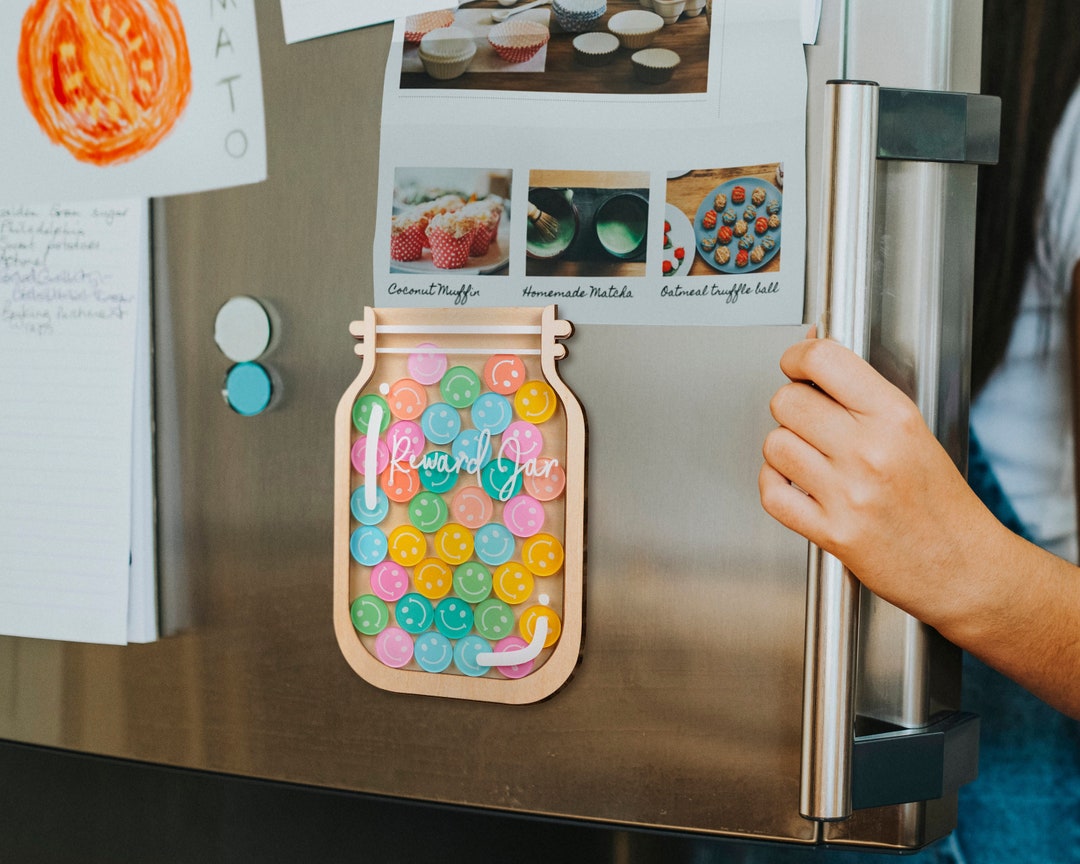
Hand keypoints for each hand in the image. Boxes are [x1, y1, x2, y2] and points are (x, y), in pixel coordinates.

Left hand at [758, 337, 1079, 718]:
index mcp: (895, 418)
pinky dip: (774, 486)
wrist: (966, 569)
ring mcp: (849, 493)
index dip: (797, 357)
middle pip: (788, 401)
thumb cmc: (942, 504)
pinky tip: (794, 485)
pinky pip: (772, 494)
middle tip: (807, 420)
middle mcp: (871, 451)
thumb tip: (812, 361)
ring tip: (807, 458)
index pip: (824, 361)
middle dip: (790, 407)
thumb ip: (863, 399)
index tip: (795, 364)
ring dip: (783, 449)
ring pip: (775, 444)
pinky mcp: (833, 533)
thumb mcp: (915, 433)